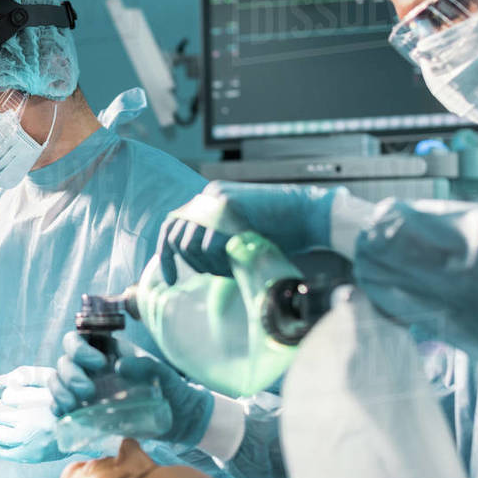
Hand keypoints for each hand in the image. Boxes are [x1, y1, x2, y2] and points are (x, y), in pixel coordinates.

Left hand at [0, 366, 67, 462]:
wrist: (82, 432)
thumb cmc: (64, 403)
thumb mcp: (50, 378)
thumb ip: (24, 374)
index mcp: (39, 398)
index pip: (6, 396)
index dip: (8, 397)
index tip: (12, 399)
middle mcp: (32, 419)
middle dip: (1, 412)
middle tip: (11, 412)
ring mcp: (29, 439)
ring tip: (9, 425)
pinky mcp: (29, 454)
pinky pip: (1, 450)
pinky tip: (2, 439)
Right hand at [49, 333, 213, 445]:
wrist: (179, 419)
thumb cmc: (172, 389)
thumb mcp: (165, 374)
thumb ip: (147, 366)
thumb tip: (120, 366)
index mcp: (107, 350)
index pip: (78, 339)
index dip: (79, 348)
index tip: (100, 363)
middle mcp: (91, 367)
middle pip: (64, 361)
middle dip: (70, 374)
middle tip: (88, 391)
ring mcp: (85, 389)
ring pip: (57, 382)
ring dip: (60, 391)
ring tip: (74, 404)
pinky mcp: (84, 412)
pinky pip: (59, 405)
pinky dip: (57, 407)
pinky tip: (65, 412)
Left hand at [158, 182, 339, 283]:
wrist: (311, 216)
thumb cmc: (282, 232)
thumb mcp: (240, 237)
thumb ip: (215, 243)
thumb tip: (193, 264)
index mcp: (209, 200)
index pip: (172, 226)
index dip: (166, 256)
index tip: (170, 281)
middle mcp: (208, 195)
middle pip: (177, 238)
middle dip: (193, 264)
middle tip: (220, 272)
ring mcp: (216, 198)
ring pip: (190, 244)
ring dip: (209, 264)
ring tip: (234, 265)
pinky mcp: (227, 205)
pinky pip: (209, 245)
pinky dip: (221, 261)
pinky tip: (241, 260)